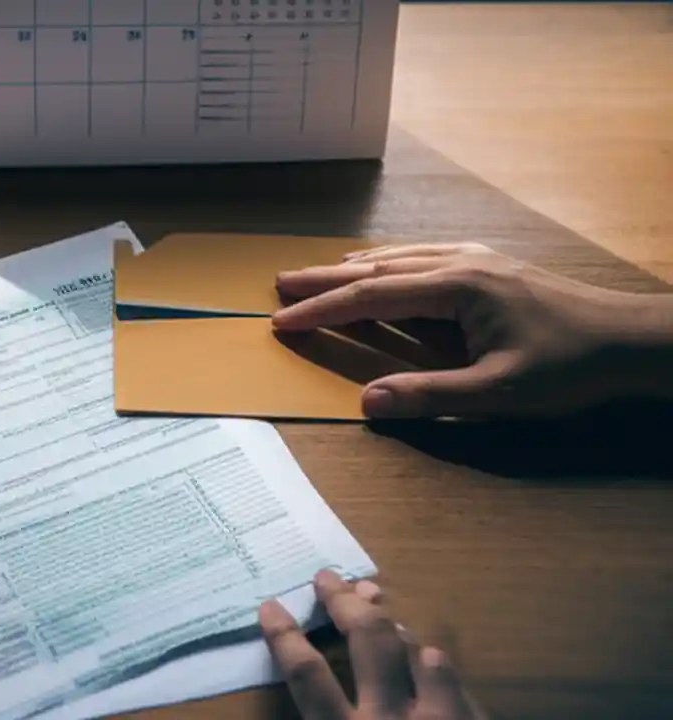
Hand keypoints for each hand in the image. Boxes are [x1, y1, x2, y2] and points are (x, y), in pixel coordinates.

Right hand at [261, 570, 485, 719]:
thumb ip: (319, 715)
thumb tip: (308, 682)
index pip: (307, 674)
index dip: (286, 637)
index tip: (271, 606)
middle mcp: (390, 717)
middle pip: (369, 641)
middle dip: (345, 604)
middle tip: (328, 578)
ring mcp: (441, 719)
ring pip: (424, 656)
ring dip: (401, 632)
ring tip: (382, 611)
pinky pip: (460, 686)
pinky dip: (439, 670)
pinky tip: (430, 659)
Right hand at [273, 243, 672, 417]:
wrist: (633, 340)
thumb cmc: (570, 367)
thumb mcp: (498, 393)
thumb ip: (428, 395)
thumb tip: (367, 402)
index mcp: (457, 286)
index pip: (371, 296)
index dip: (322, 310)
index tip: (282, 321)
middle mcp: (461, 262)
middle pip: (377, 266)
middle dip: (325, 278)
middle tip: (279, 282)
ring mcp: (478, 260)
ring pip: (400, 257)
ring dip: (353, 268)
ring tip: (319, 275)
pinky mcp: (491, 268)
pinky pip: (423, 257)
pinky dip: (388, 264)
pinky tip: (384, 268)